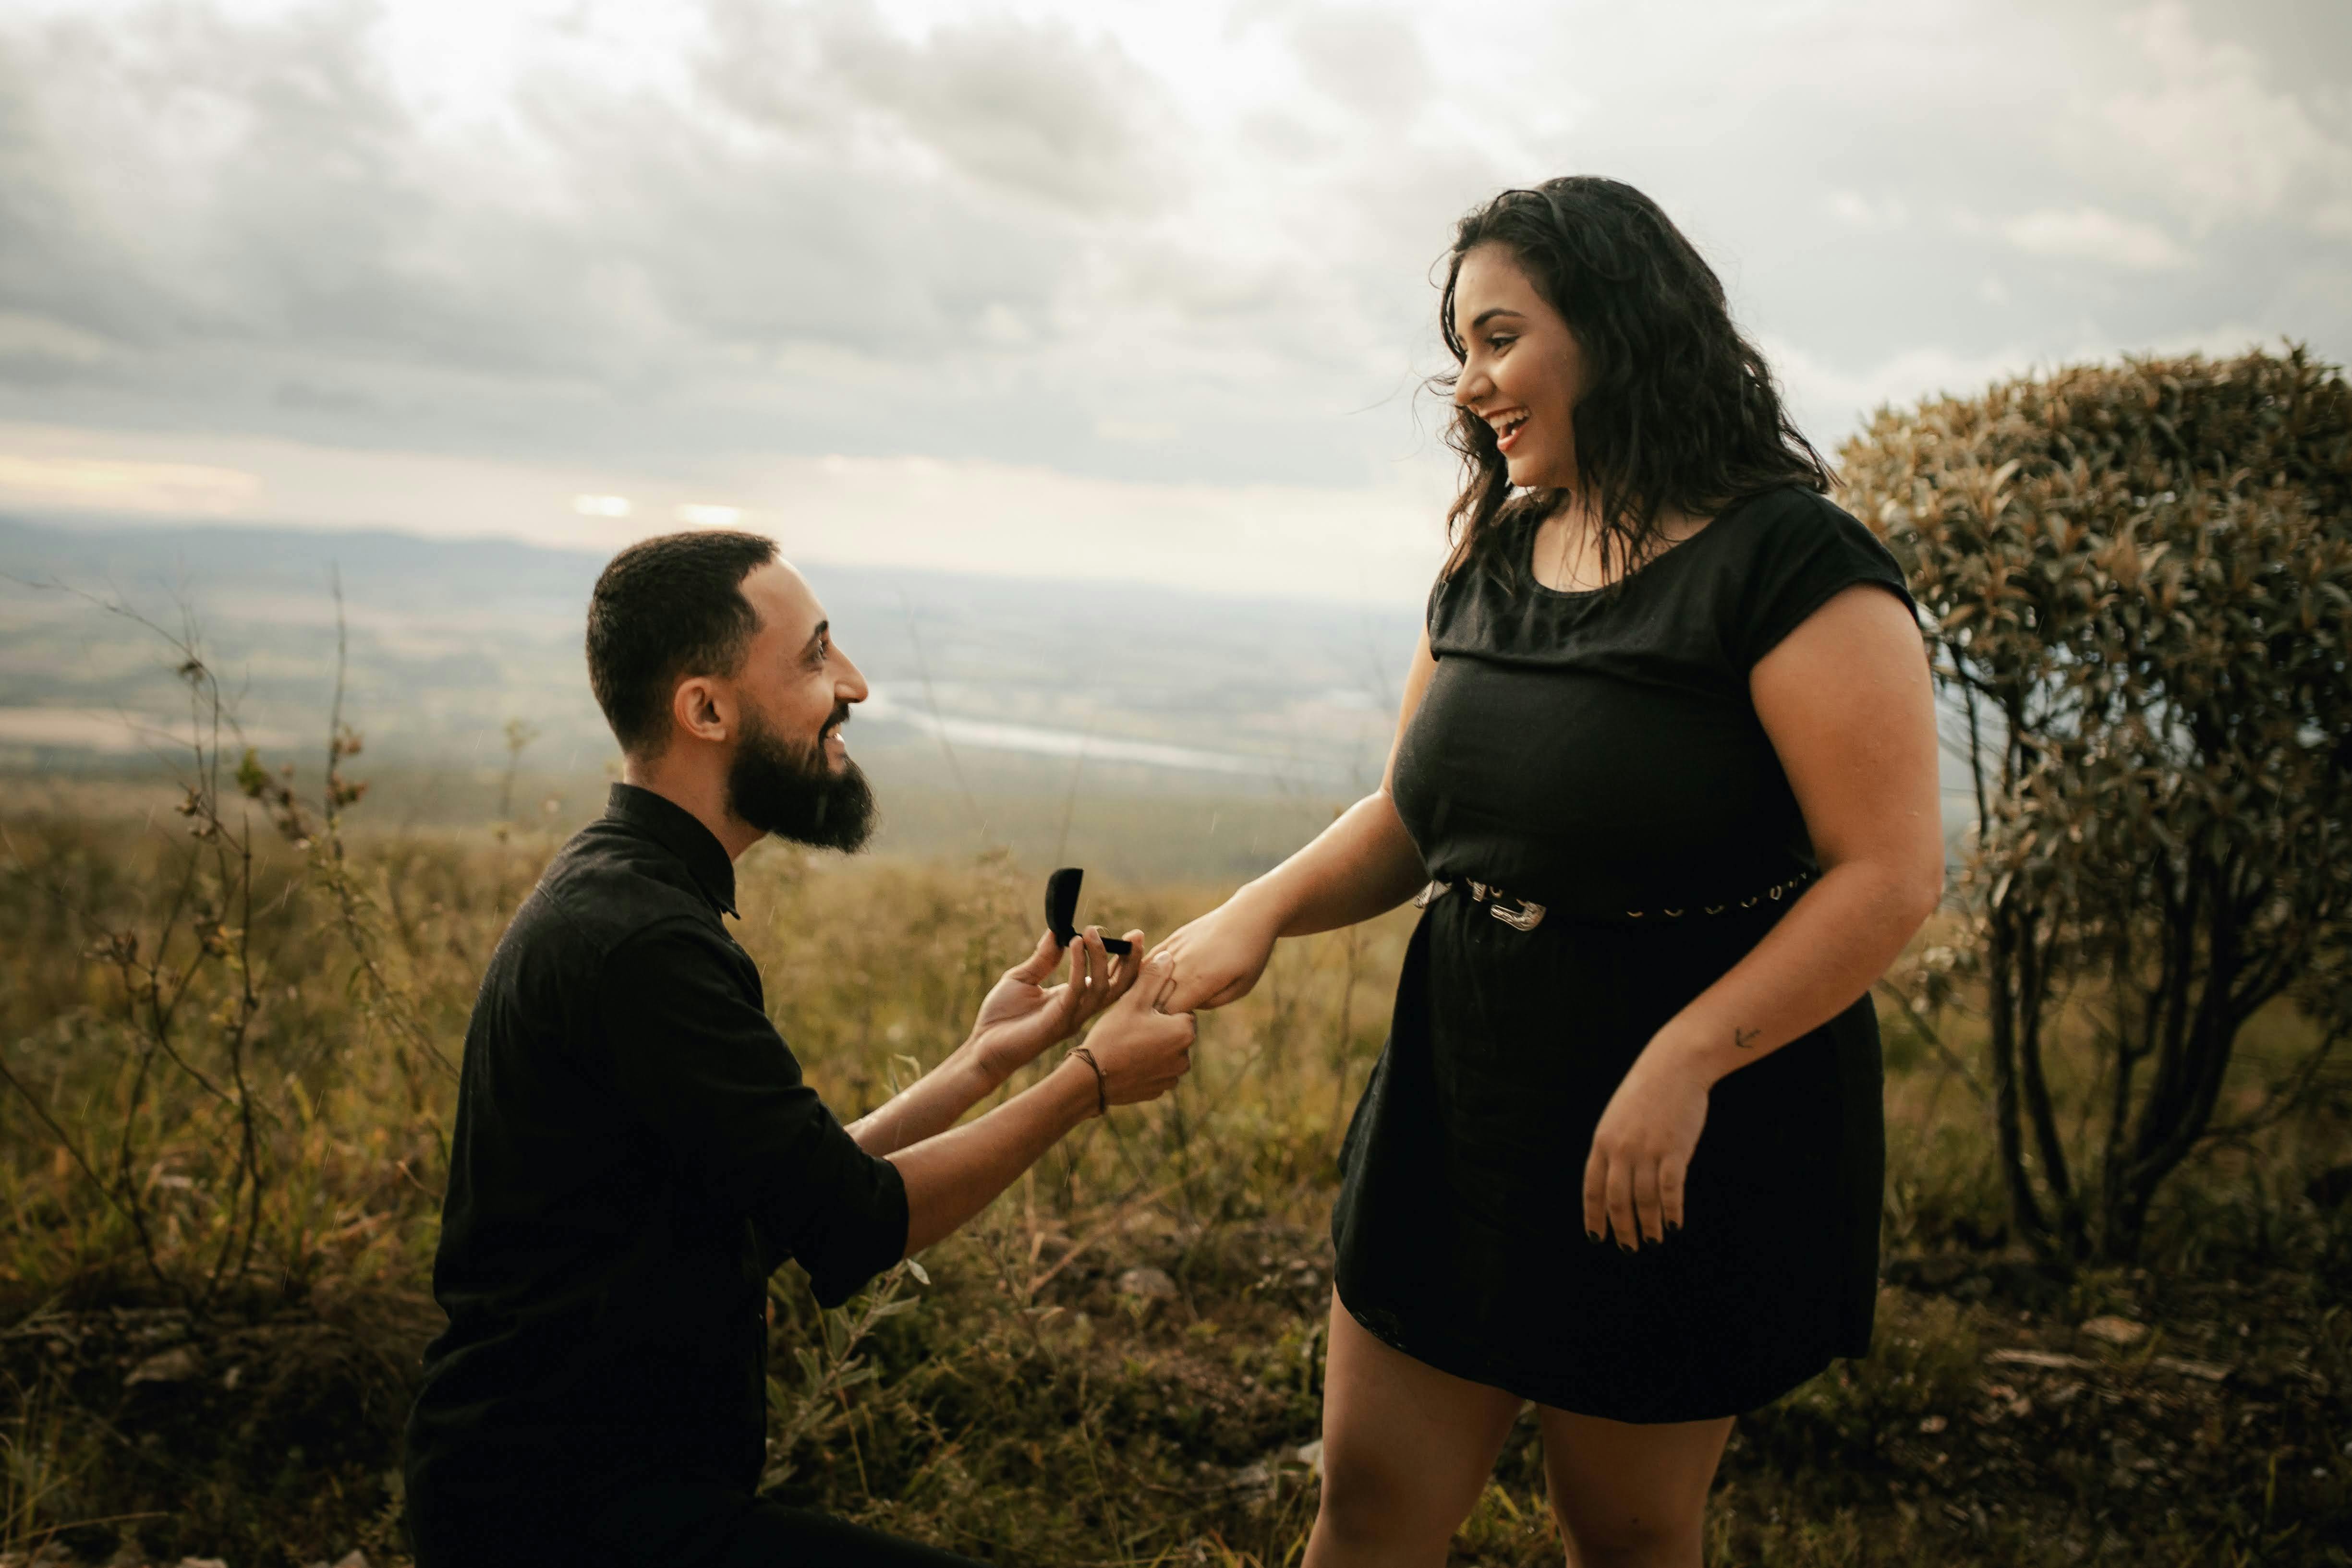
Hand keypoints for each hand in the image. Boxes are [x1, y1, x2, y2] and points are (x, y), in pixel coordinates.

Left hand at [967, 926, 1140, 1084]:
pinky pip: (1076, 990)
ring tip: (1092, 932)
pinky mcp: (1058, 1021)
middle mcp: (1080, 1010)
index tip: (1126, 935)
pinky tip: (1073, 944)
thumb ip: (1043, 958)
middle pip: (1119, 987)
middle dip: (1131, 962)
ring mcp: (1072, 1017)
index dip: (1122, 959)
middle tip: (1136, 935)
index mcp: (1074, 999)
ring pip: (1102, 989)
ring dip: (1101, 958)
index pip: (1109, 979)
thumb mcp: (1022, 978)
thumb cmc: (1001, 1016)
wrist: (983, 1046)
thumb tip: (1056, 932)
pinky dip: (1078, 965)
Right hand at [1076, 949, 1196, 1107]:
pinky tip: (1125, 1061)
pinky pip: (1156, 1070)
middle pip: (1173, 1031)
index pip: (1180, 1009)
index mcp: (1184, 1031)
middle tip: (1130, 1027)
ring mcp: (1172, 1077)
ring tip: (1126, 1044)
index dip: (1158, 1007)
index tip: (1139, 1012)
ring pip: (1165, 1051)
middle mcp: (1185, 1057)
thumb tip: (1169, 956)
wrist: (1091, 1080)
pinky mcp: (1159, 1090)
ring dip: (1152, 1046)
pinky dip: (1145, 1065)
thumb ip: (1153, 977)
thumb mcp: (1132, 1001)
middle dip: (1157, 1027)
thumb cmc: (1112, 1036)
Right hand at [1146, 895, 1283, 1014]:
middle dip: (1157, 1010)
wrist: (1248, 915)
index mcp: (1199, 981)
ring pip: (1148, 979)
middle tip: (1163, 1018)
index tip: (1175, 1026)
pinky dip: (1147, 973)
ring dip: (1149, 992)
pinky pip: (1150, 960)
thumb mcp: (1240, 988)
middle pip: (1155, 997)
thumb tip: (1188, 1007)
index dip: (1169, 1024)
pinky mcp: (1172, 938)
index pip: (1169, 1012)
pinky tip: (1148, 982)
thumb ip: (1211, 1002)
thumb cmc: (1250, 955)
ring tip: (1153, 1002)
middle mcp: (1181, 966)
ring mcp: (1174, 949)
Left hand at [1581, 1053, 1710, 1249]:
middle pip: (1617, 1201)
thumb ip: (1613, 1149)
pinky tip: (1675, 1226)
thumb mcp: (1617, 1119)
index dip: (1594, 1217)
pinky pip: (1671, 1190)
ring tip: (1653, 1241)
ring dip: (1649, 1226)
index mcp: (1602, 1142)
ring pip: (1644, 1201)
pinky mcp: (1674, 1150)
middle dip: (1622, 1229)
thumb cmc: (1646, 1093)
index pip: (1591, 1189)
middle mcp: (1621, 1150)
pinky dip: (1672, 1212)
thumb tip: (1615, 1183)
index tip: (1597, 1238)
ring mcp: (1647, 1151)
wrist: (1674, 1066)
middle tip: (1629, 1249)